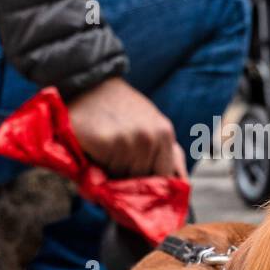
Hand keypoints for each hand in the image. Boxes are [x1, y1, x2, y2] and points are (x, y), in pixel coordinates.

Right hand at [67, 78, 187, 180]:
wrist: (86, 86)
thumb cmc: (118, 110)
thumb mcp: (149, 126)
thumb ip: (169, 154)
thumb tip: (183, 183)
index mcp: (164, 133)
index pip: (164, 177)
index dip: (146, 180)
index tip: (131, 170)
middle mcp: (152, 137)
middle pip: (141, 179)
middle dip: (127, 173)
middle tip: (113, 150)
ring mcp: (132, 139)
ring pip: (122, 178)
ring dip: (110, 169)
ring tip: (104, 146)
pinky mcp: (110, 142)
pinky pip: (105, 172)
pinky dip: (96, 165)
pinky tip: (95, 144)